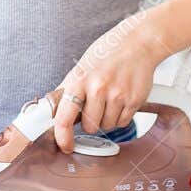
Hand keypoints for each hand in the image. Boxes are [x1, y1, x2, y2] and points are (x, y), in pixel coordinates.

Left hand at [50, 15, 167, 152]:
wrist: (139, 44)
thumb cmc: (108, 53)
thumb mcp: (82, 67)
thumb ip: (68, 89)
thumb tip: (52, 108)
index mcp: (79, 80)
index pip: (64, 117)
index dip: (63, 137)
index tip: (65, 146)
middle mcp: (97, 88)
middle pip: (89, 127)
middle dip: (91, 121)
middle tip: (96, 105)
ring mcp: (117, 95)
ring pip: (107, 126)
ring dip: (107, 119)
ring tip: (110, 99)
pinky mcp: (134, 100)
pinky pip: (123, 122)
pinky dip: (121, 116)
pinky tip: (122, 100)